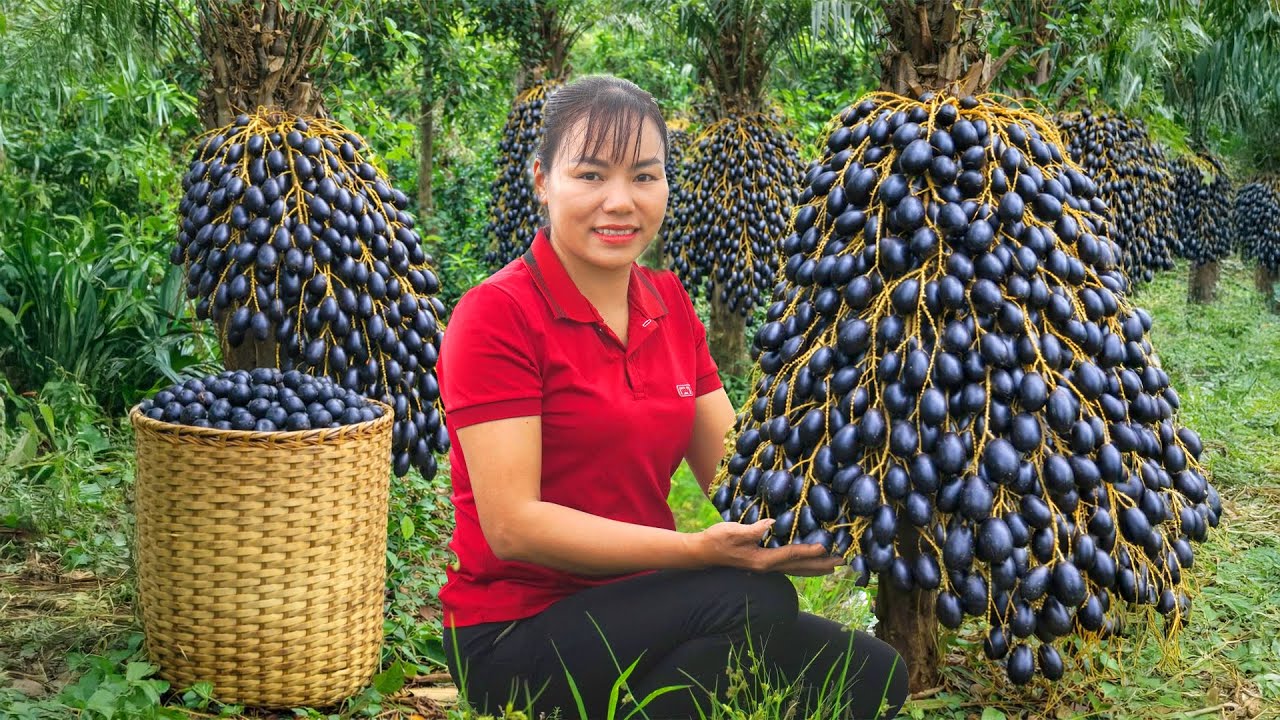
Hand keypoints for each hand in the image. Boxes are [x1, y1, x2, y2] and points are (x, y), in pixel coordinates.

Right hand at [691, 520, 844, 576]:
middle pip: (800, 567)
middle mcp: (768, 567)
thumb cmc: (716, 539)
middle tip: (842, 562)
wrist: (703, 552)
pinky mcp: (764, 563)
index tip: (825, 547)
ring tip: (834, 566)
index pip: (791, 555)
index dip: (808, 551)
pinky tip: (810, 563)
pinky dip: (804, 565)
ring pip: (797, 569)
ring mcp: (767, 567)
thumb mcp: (732, 531)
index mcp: (762, 559)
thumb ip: (752, 529)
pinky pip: (790, 566)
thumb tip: (770, 524)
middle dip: (821, 564)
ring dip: (816, 567)